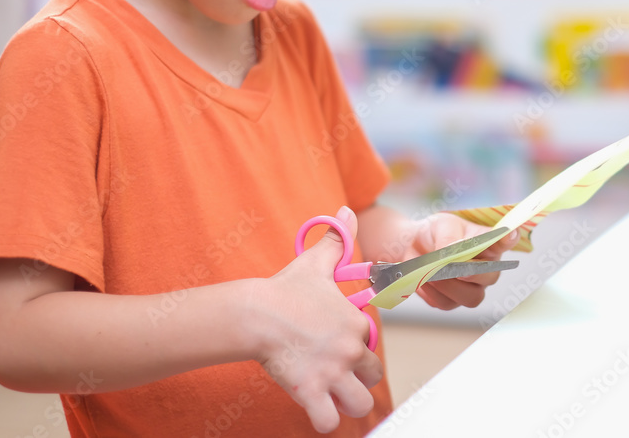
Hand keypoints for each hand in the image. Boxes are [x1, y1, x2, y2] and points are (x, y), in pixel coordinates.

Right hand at [246, 207, 382, 432]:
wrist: (256, 312)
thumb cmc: (285, 289)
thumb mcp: (316, 262)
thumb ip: (336, 240)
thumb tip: (345, 211)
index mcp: (357, 324)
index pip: (372, 346)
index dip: (357, 350)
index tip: (336, 346)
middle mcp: (351, 350)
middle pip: (371, 378)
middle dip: (357, 381)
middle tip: (335, 376)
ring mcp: (332, 373)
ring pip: (359, 404)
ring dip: (347, 404)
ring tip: (331, 397)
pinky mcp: (311, 393)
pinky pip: (328, 422)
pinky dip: (323, 421)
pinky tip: (314, 410)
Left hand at [410, 213, 519, 309]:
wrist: (412, 246)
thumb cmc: (436, 233)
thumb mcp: (442, 226)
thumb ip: (450, 239)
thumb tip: (452, 253)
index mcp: (489, 244)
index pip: (505, 241)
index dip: (508, 239)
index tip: (509, 235)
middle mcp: (487, 268)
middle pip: (491, 277)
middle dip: (471, 273)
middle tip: (453, 267)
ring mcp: (472, 287)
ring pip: (471, 297)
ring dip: (449, 285)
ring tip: (431, 272)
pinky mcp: (452, 301)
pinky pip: (446, 303)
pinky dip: (432, 292)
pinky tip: (424, 279)